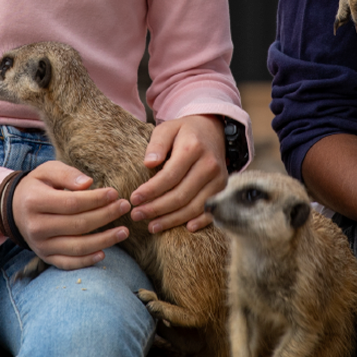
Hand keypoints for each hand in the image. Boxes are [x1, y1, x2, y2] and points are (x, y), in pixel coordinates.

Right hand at [12, 160, 131, 270]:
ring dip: (104, 240)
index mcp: (35, 202)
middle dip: (106, 216)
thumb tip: (88, 184)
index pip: (72, 203)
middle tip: (125, 207)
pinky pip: (68, 263)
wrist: (15, 208)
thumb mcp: (48, 170)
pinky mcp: (45, 257)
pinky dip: (87, 261)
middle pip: (78, 225)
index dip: (96, 199)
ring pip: (77, 247)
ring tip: (124, 231)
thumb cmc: (38, 185)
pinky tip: (104, 253)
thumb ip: (67, 174)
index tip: (115, 193)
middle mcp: (36, 226)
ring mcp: (40, 245)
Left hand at [129, 114, 226, 232]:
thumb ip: (157, 144)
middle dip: (156, 208)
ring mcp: (219, 178)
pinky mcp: (223, 188)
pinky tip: (185, 228)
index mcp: (193, 148)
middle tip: (136, 215)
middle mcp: (209, 165)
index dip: (150, 191)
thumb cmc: (185, 131)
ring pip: (194, 207)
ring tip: (152, 225)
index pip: (169, 176)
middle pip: (180, 195)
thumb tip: (149, 163)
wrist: (212, 130)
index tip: (134, 199)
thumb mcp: (168, 129)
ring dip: (172, 220)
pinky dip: (200, 221)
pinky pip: (212, 210)